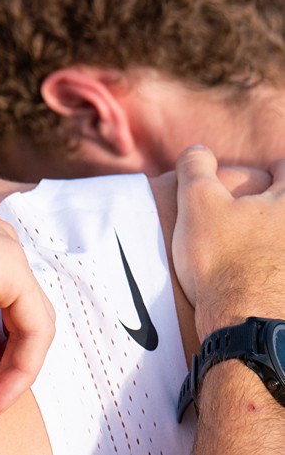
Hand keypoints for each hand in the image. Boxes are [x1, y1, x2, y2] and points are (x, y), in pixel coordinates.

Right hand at [175, 145, 284, 336]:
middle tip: (252, 217)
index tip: (256, 179)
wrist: (247, 324)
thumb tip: (198, 149)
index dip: (273, 169)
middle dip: (273, 209)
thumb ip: (196, 167)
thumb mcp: (197, 202)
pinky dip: (276, 269)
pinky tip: (261, 279)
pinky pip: (283, 269)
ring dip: (275, 241)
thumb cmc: (223, 258)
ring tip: (255, 250)